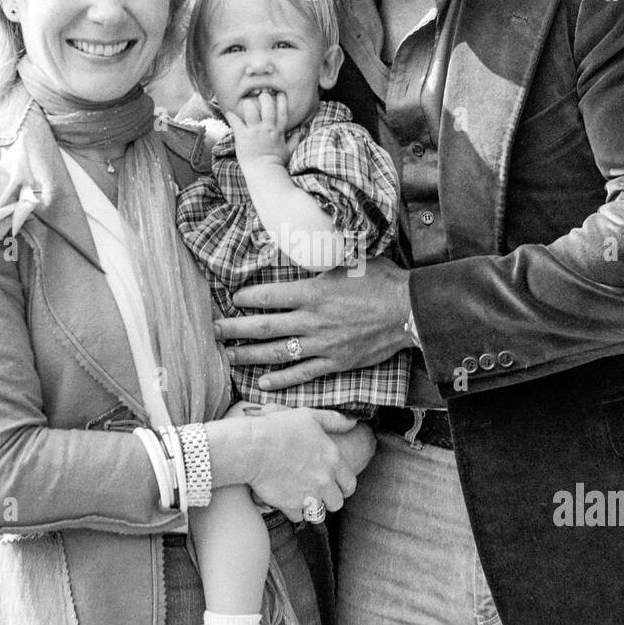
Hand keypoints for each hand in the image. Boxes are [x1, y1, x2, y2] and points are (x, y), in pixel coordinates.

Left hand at [215, 257, 411, 391]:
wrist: (410, 311)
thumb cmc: (382, 280)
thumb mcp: (350, 259)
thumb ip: (323, 258)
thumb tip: (306, 242)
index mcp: (313, 292)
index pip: (268, 296)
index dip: (246, 298)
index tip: (232, 299)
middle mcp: (312, 320)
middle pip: (264, 326)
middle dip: (234, 329)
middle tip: (214, 330)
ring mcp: (322, 345)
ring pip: (277, 352)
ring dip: (250, 355)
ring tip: (229, 356)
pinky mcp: (336, 362)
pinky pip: (302, 374)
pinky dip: (281, 380)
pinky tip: (263, 382)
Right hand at [222, 405, 374, 522]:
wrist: (253, 447)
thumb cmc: (279, 428)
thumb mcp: (310, 416)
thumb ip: (334, 420)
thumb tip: (353, 421)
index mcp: (333, 459)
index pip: (350, 484)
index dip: (343, 487)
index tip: (335, 486)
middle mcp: (325, 480)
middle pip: (337, 503)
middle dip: (328, 500)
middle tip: (317, 493)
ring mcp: (309, 495)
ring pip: (319, 514)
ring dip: (311, 508)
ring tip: (301, 499)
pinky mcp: (291, 505)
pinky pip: (298, 517)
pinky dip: (292, 511)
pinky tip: (286, 500)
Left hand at [226, 89, 290, 168]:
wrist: (265, 174)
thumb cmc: (276, 165)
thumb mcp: (289, 152)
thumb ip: (294, 141)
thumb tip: (300, 133)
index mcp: (278, 131)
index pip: (282, 111)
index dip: (281, 100)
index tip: (279, 93)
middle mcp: (267, 128)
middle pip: (267, 104)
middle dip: (264, 97)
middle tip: (260, 96)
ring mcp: (255, 131)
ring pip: (251, 108)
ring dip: (247, 104)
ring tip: (246, 104)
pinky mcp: (243, 136)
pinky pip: (235, 120)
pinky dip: (231, 116)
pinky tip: (229, 113)